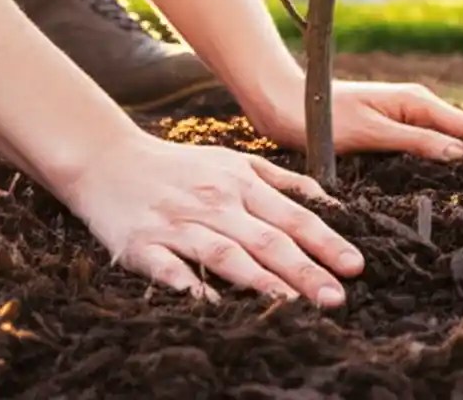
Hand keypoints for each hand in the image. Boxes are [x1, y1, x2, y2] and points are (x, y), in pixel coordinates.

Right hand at [59, 135, 363, 305]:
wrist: (108, 159)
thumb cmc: (179, 166)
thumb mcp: (234, 160)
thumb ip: (282, 180)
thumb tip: (330, 201)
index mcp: (240, 183)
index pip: (292, 216)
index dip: (325, 242)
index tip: (354, 266)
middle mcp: (214, 203)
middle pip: (267, 240)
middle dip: (305, 270)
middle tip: (336, 298)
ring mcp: (178, 225)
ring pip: (225, 254)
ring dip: (260, 280)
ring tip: (291, 303)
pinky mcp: (142, 244)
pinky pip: (170, 268)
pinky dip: (190, 285)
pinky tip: (212, 303)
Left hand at [253, 80, 462, 160]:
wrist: (283, 105)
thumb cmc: (320, 117)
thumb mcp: (369, 133)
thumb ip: (415, 143)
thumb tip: (462, 155)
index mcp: (417, 102)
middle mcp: (416, 109)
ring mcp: (404, 122)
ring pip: (447, 146)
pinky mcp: (391, 135)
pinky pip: (427, 152)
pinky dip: (444, 166)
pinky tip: (453, 186)